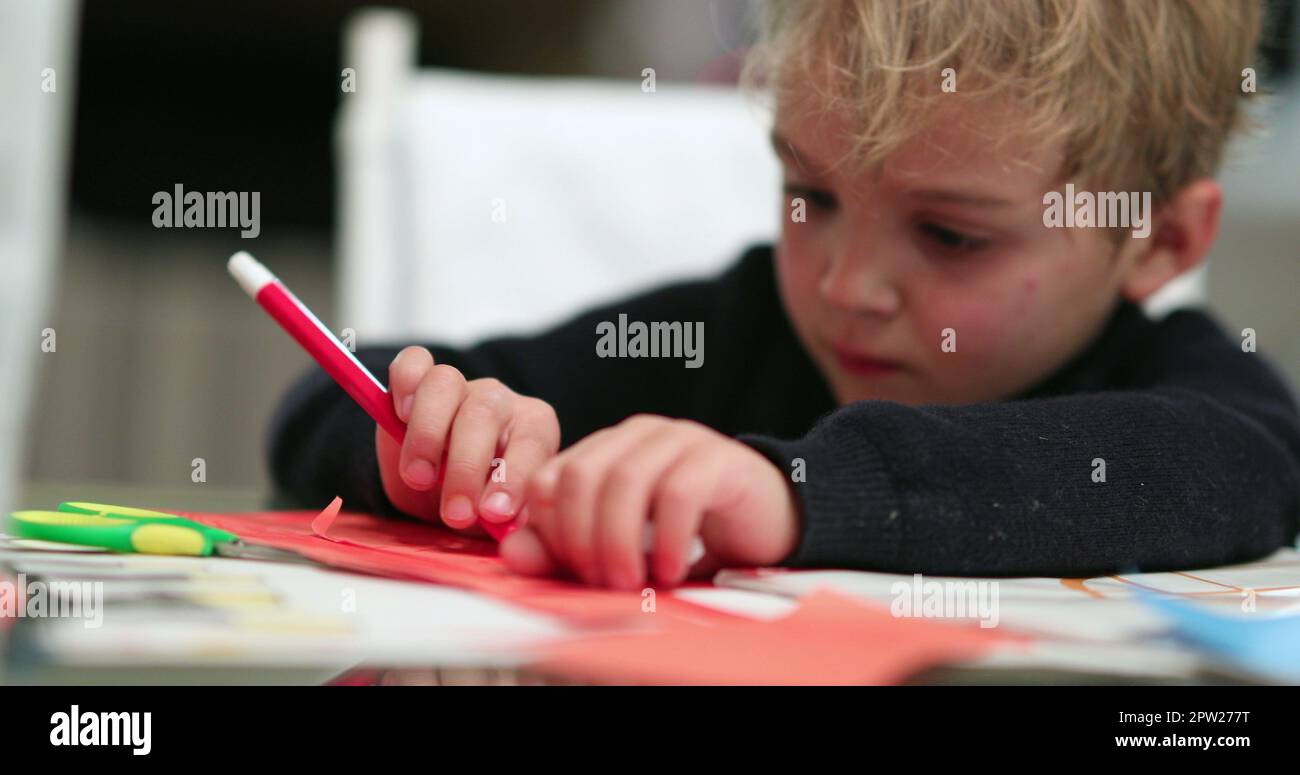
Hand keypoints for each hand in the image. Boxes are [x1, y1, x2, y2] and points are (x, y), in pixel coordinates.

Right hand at [377, 346, 560, 530]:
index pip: (531, 443)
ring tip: (419, 477)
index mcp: (534, 427)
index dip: (513, 477)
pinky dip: (405, 382)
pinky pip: (414, 362)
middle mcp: (499, 400)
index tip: (495, 513)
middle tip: (455, 513)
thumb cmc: (476, 501)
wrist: (436, 492)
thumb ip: (503, 514)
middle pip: (484, 414)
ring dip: (427, 435)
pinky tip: (400, 415)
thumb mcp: (493, 515)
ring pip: (445, 385)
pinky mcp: (419, 378)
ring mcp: (460, 385)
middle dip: (466, 469)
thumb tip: (512, 522)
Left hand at [501, 414, 799, 588]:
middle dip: (582, 541)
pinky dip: (667, 540)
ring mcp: (677, 439)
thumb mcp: (619, 551)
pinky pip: (677, 493)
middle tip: (602, 583)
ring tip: (633, 582)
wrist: (767, 525)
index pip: (547, 480)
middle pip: (578, 477)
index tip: (572, 574)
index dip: (551, 533)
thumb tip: (514, 553)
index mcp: (602, 450)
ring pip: (623, 482)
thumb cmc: (687, 539)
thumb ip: (564, 552)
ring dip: (619, 543)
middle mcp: (634, 435)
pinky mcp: (718, 457)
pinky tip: (671, 570)